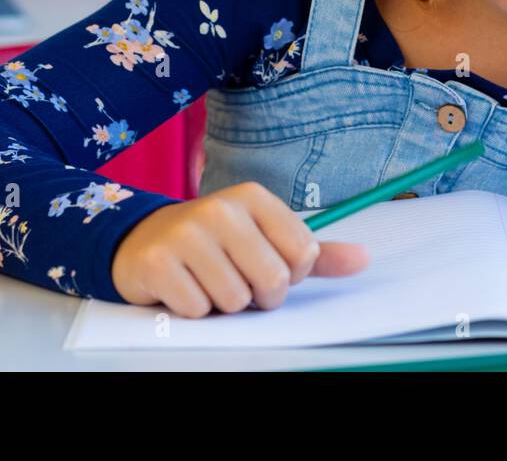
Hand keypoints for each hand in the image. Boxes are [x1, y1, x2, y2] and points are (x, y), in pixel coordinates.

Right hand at [111, 181, 370, 317]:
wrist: (142, 241)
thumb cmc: (214, 244)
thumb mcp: (263, 239)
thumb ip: (313, 252)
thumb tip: (364, 259)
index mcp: (253, 197)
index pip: (303, 252)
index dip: (290, 274)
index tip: (266, 264)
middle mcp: (220, 208)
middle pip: (272, 280)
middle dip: (258, 295)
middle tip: (237, 281)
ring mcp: (186, 233)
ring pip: (234, 300)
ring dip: (223, 304)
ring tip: (206, 281)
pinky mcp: (158, 262)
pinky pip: (198, 309)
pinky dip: (193, 309)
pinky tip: (182, 287)